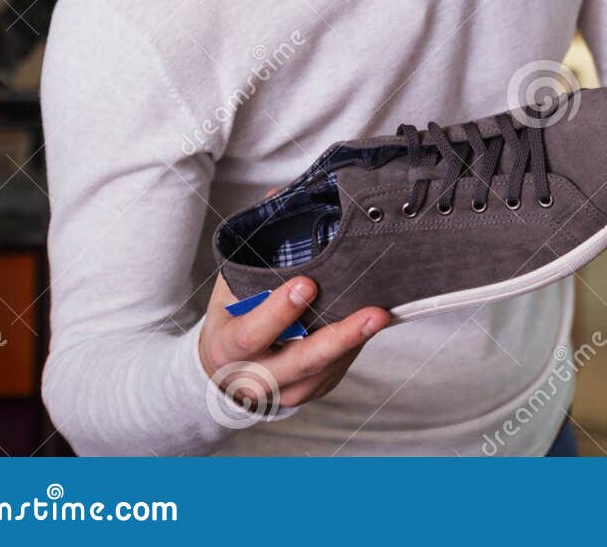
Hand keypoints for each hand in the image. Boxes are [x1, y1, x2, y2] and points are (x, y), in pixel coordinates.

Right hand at [197, 273, 388, 411]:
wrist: (225, 370)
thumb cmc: (232, 322)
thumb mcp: (228, 294)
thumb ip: (252, 265)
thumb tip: (284, 212)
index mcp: (228, 348)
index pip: (253, 333)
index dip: (279, 312)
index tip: (307, 284)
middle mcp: (255, 377)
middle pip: (303, 361)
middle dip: (341, 336)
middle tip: (374, 313)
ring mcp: (283, 390)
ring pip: (325, 370)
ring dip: (356, 342)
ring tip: (381, 316)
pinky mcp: (307, 393)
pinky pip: (334, 371)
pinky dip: (352, 348)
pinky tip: (366, 326)